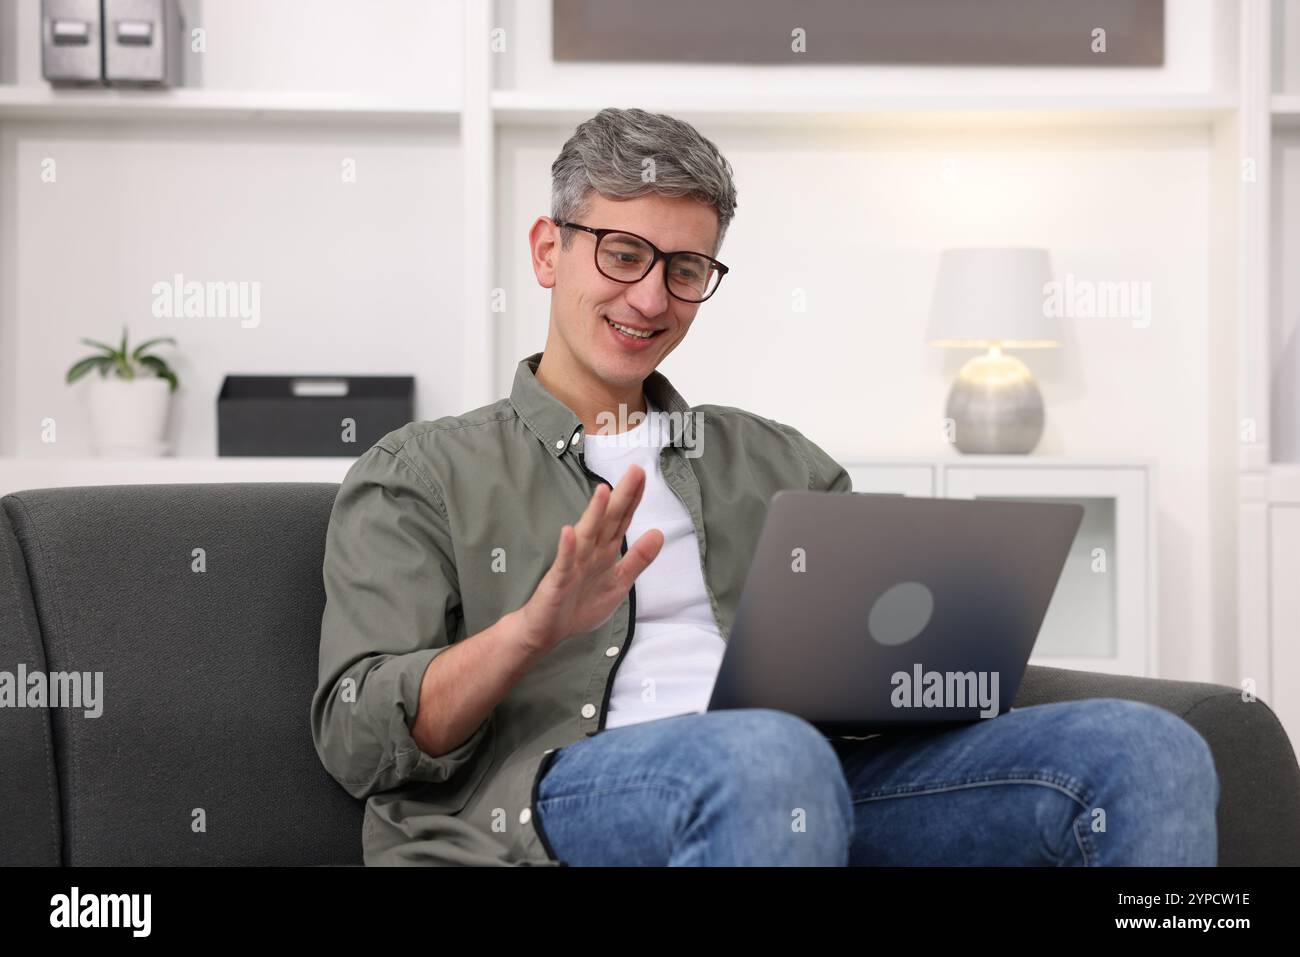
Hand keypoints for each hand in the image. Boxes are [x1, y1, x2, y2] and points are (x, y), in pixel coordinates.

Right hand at [517, 463, 663, 654]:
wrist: (546, 631)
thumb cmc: (579, 606)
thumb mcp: (619, 583)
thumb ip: (637, 559)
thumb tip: (658, 533)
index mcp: (604, 552)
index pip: (621, 521)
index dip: (633, 500)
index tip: (644, 475)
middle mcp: (589, 553)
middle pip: (608, 521)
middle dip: (622, 497)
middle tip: (635, 471)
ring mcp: (572, 565)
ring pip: (586, 536)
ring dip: (594, 513)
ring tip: (603, 490)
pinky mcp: (557, 581)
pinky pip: (563, 564)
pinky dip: (566, 548)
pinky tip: (569, 532)